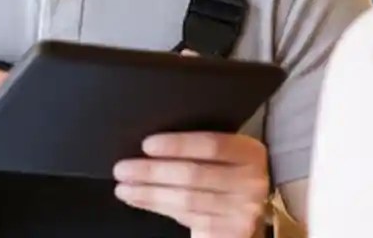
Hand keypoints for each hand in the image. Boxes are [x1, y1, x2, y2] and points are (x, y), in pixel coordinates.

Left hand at [114, 131, 270, 237]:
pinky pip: (187, 218)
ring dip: (149, 194)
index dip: (177, 144)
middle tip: (122, 169)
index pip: (212, 145)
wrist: (249, 209)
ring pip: (186, 200)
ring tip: (123, 187)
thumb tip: (148, 146)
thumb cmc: (227, 173)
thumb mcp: (224, 155)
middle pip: (194, 175)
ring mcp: (242, 211)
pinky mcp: (230, 232)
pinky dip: (158, 208)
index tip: (146, 144)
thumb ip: (198, 148)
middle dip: (152, 172)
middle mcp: (251, 182)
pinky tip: (139, 200)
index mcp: (250, 153)